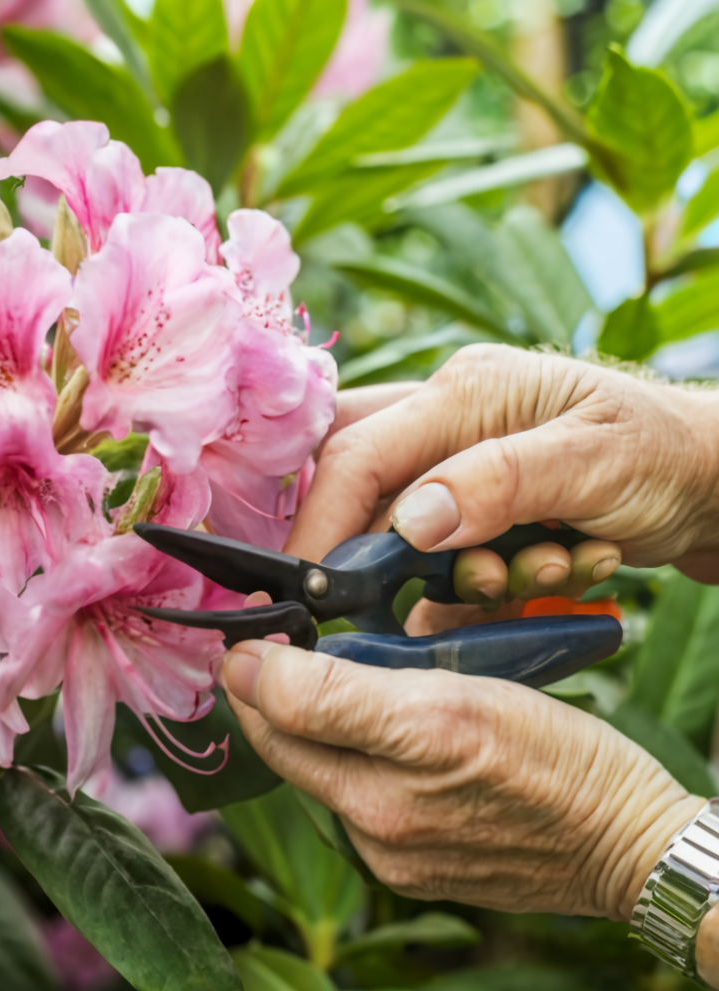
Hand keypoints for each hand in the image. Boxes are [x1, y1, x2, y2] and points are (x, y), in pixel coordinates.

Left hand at [220, 639, 704, 919]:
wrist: (627, 841)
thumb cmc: (559, 762)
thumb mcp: (448, 702)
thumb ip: (333, 693)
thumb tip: (244, 668)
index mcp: (374, 792)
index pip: (269, 720)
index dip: (255, 667)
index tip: (260, 626)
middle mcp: (372, 833)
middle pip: (292, 746)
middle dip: (284, 692)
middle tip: (297, 641)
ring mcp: (394, 853)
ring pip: (327, 765)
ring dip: (323, 721)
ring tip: (351, 679)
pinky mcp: (416, 864)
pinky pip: (362, 795)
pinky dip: (362, 754)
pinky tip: (391, 730)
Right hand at [290, 346, 718, 612]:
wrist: (713, 484)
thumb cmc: (666, 454)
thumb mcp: (594, 461)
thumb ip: (498, 482)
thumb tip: (407, 525)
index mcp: (463, 390)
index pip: (355, 453)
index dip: (322, 522)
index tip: (314, 590)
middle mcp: (446, 421)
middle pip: (355, 485)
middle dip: (374, 550)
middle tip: (396, 598)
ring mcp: (456, 467)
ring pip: (397, 533)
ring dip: (455, 573)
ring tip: (539, 568)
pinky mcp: (472, 510)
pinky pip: (437, 560)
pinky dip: (477, 585)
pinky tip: (550, 568)